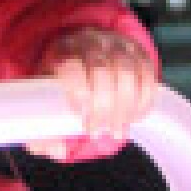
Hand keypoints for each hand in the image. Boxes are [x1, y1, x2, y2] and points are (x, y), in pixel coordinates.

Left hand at [30, 26, 157, 161]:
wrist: (80, 56)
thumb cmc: (60, 86)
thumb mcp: (43, 102)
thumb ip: (45, 131)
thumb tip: (60, 149)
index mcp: (61, 51)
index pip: (71, 65)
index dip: (79, 92)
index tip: (81, 117)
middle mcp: (90, 42)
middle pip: (102, 70)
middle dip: (104, 107)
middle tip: (101, 131)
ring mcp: (116, 44)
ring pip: (127, 71)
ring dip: (126, 106)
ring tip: (118, 129)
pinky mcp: (137, 51)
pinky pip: (147, 73)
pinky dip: (144, 99)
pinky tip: (134, 116)